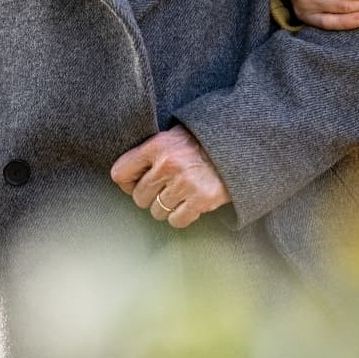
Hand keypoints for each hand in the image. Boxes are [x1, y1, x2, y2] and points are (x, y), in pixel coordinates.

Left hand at [110, 124, 229, 229]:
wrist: (238, 146)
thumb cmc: (201, 142)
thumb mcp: (172, 136)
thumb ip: (150, 153)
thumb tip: (126, 179)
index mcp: (157, 145)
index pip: (120, 173)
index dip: (127, 183)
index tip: (137, 183)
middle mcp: (168, 164)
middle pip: (139, 197)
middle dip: (149, 197)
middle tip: (164, 189)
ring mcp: (184, 183)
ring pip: (157, 211)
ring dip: (166, 207)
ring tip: (180, 194)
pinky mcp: (201, 199)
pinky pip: (176, 220)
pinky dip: (182, 216)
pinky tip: (190, 203)